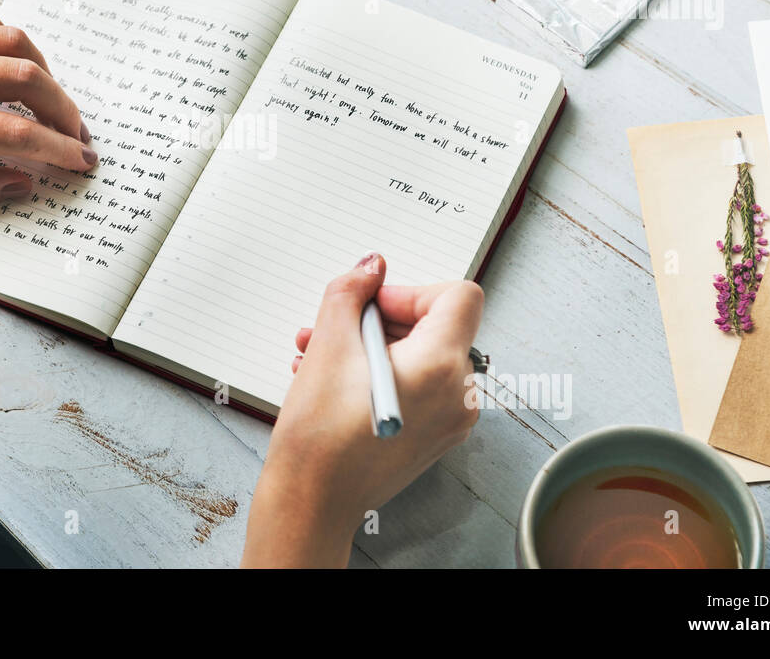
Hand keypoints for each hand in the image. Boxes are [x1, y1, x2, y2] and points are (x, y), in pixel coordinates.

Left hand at [0, 11, 96, 212]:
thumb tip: (19, 184)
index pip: (16, 132)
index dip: (59, 149)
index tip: (81, 160)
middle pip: (26, 79)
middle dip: (64, 109)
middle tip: (77, 133)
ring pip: (13, 41)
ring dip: (46, 71)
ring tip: (52, 100)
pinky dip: (12, 42)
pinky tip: (18, 66)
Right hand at [241, 253, 482, 567]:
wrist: (312, 502)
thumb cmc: (320, 437)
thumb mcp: (329, 346)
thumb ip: (351, 292)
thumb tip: (370, 267)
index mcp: (442, 367)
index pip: (458, 296)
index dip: (412, 291)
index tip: (374, 304)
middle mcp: (458, 395)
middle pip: (436, 327)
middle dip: (381, 320)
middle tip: (335, 327)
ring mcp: (449, 420)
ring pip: (421, 357)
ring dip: (373, 346)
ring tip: (320, 354)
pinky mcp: (434, 436)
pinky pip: (418, 387)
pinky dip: (382, 374)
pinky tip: (335, 379)